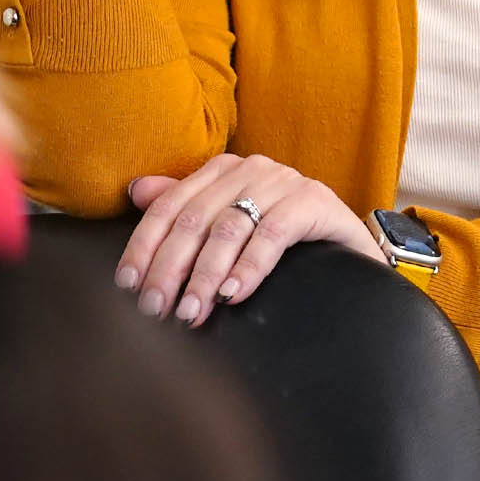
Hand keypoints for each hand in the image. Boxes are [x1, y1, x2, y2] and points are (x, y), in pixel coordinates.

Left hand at [117, 154, 384, 324]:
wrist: (352, 251)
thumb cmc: (284, 243)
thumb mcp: (231, 228)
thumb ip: (186, 208)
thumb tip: (135, 192)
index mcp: (221, 171)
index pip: (170, 206)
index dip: (144, 246)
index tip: (128, 285)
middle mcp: (249, 168)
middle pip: (194, 219)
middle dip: (170, 269)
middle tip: (156, 309)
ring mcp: (284, 181)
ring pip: (229, 229)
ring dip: (205, 276)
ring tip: (191, 312)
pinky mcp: (314, 201)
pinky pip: (272, 235)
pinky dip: (248, 268)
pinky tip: (233, 295)